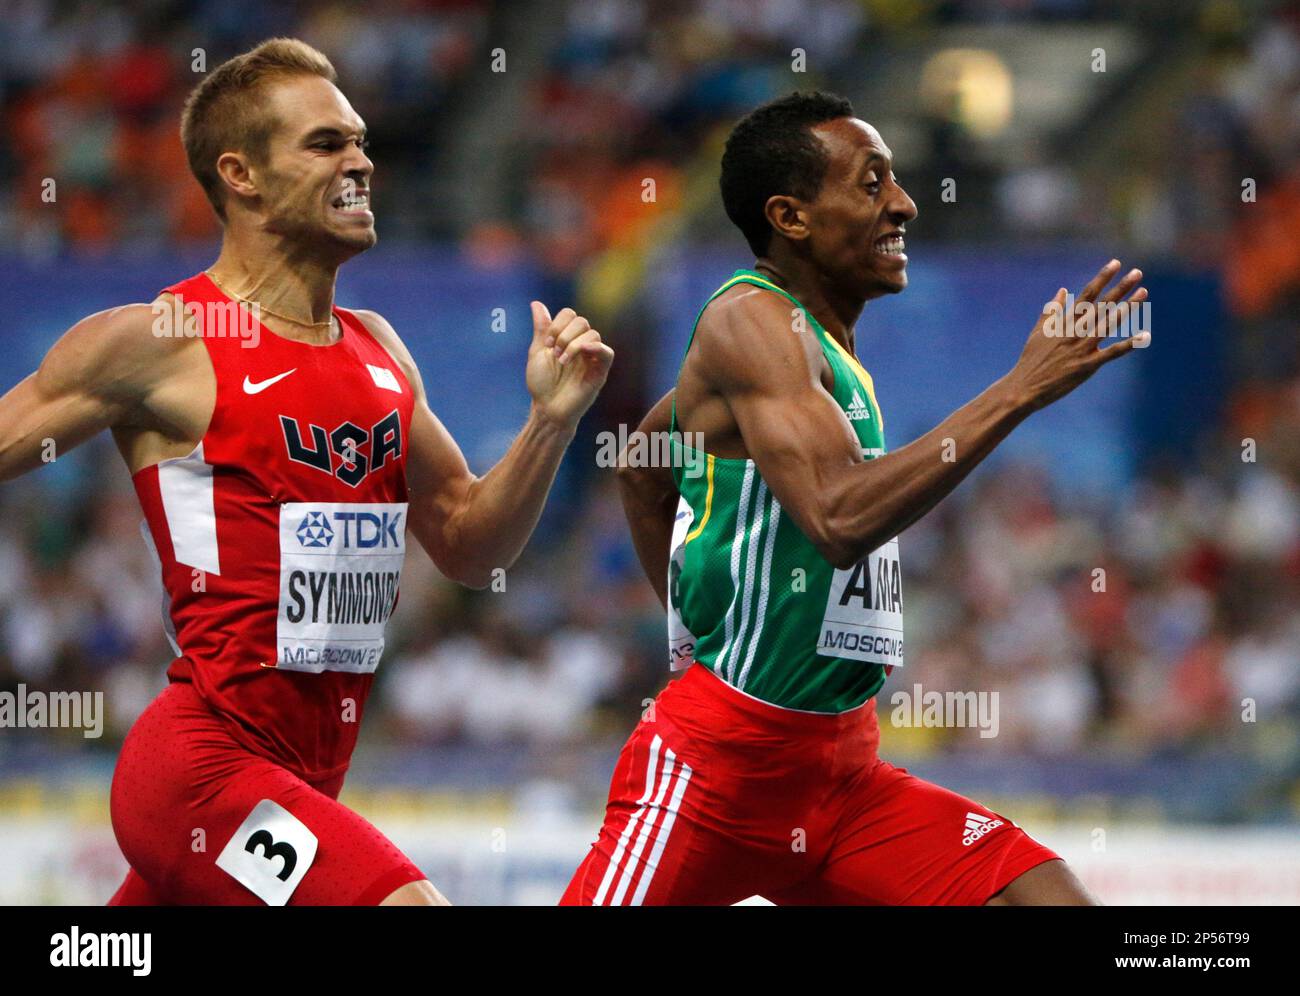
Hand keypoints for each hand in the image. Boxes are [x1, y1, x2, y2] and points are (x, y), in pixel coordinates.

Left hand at [525, 302, 613, 428]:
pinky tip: (581, 353)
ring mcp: (592, 359)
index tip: (547, 344)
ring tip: (562, 361)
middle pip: (582, 322)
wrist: (547, 409)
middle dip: (564, 334)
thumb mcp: (537, 352)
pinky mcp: (600, 372)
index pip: (570, 315)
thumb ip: (541, 329)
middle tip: (554, 352)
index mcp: (567, 339)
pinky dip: (595, 347)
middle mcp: (582, 346)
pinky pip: (607, 352)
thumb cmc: (542, 384)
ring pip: (592, 334)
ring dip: (574, 344)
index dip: (558, 324)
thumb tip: (536, 303)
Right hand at [1006, 259, 1149, 412]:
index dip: (1102, 278)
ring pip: (1109, 324)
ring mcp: (1082, 348)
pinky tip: (1144, 336)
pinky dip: (1128, 345)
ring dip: (1128, 308)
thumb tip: (1063, 290)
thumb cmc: (1031, 360)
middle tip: (1137, 273)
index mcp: (1064, 322)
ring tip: (1143, 292)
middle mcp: (1075, 332)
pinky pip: (1112, 353)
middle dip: (1120, 288)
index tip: (1115, 264)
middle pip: (1102, 305)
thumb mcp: (1038, 331)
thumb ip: (1052, 310)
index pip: (1087, 295)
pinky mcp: (1087, 366)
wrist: (1025, 387)